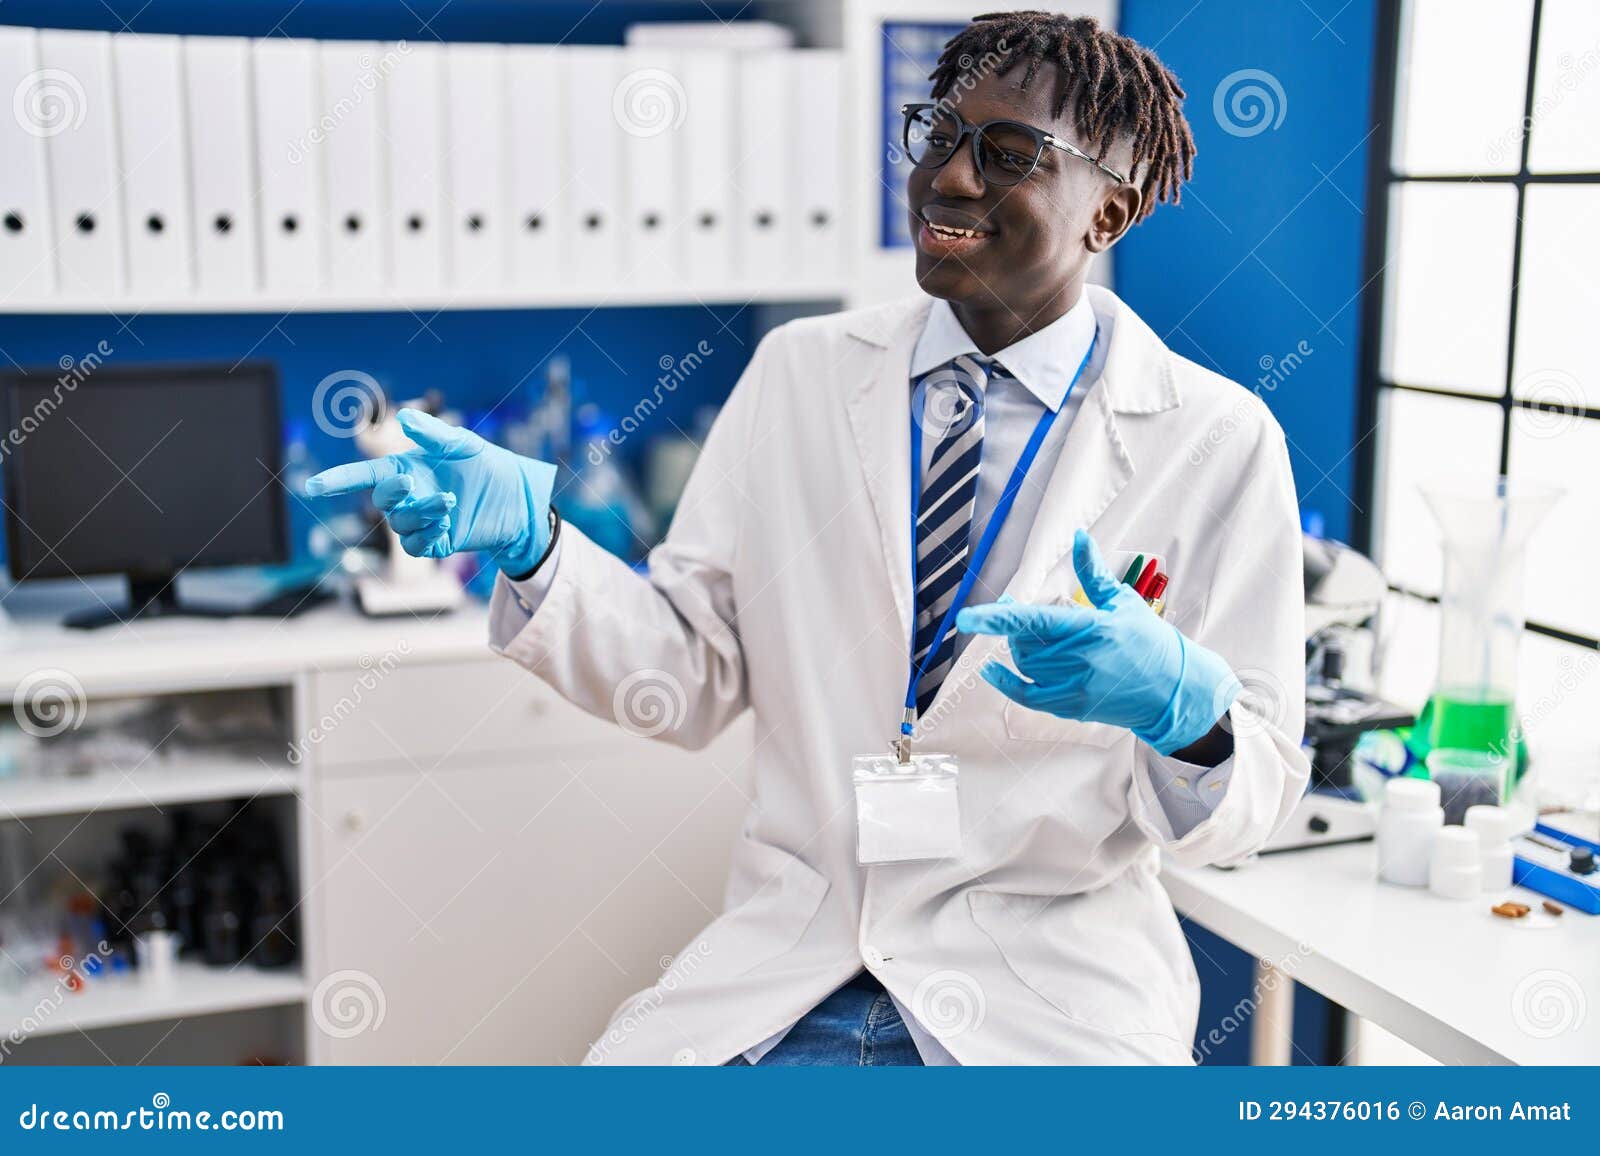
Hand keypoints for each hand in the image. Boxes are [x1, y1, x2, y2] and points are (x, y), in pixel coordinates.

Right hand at [304, 408, 556, 574]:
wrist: (517, 499)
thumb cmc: (487, 465)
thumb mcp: (463, 444)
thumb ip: (434, 433)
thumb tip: (405, 417)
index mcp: (407, 468)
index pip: (365, 475)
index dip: (339, 480)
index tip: (313, 486)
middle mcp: (409, 495)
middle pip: (383, 500)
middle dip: (393, 493)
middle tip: (411, 483)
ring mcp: (421, 520)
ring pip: (401, 524)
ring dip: (421, 513)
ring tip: (450, 502)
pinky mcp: (437, 542)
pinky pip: (418, 545)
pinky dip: (428, 534)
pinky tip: (447, 523)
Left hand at [956, 529, 1241, 755]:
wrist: (1173, 690)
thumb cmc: (1150, 640)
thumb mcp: (1123, 602)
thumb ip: (1092, 572)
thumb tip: (1078, 536)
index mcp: (1092, 628)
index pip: (1034, 621)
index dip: (998, 619)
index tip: (967, 617)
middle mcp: (1081, 660)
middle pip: (1025, 642)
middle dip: (1015, 626)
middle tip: (1018, 613)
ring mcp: (1076, 686)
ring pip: (1025, 665)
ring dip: (1019, 649)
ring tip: (1033, 638)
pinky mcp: (1072, 706)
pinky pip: (1027, 696)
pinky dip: (1005, 683)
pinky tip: (991, 669)